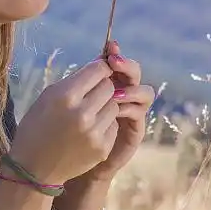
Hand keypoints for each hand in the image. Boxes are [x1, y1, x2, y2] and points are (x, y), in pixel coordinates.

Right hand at [9, 57, 118, 185]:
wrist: (33, 169)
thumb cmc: (36, 127)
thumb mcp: (47, 97)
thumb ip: (74, 80)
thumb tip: (102, 63)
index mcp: (65, 96)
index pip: (99, 70)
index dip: (99, 69)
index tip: (97, 73)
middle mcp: (82, 113)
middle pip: (109, 87)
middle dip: (102, 88)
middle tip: (91, 95)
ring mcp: (94, 132)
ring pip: (114, 105)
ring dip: (104, 106)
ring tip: (88, 114)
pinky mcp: (103, 148)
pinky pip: (113, 125)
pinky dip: (104, 125)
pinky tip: (89, 131)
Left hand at [83, 39, 154, 181]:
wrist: (69, 161)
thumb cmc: (65, 128)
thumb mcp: (72, 100)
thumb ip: (85, 80)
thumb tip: (96, 54)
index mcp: (108, 83)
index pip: (118, 62)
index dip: (115, 54)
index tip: (110, 48)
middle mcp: (124, 95)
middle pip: (135, 72)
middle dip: (126, 66)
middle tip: (115, 62)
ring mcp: (131, 112)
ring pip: (144, 92)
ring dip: (131, 89)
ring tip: (116, 92)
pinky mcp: (134, 129)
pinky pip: (138, 113)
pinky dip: (129, 108)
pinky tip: (117, 109)